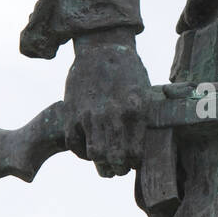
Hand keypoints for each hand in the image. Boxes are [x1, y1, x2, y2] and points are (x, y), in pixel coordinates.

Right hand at [63, 31, 150, 175]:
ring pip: (95, 155)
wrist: (101, 47)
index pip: (135, 154)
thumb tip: (140, 147)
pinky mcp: (71, 113)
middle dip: (118, 169)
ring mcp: (90, 115)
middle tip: (118, 168)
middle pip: (115, 160)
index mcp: (135, 110)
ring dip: (100, 164)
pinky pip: (74, 144)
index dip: (133, 163)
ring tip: (104, 163)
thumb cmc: (128, 71)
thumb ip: (143, 120)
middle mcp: (112, 115)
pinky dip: (81, 151)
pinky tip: (88, 148)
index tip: (132, 161)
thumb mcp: (146, 93)